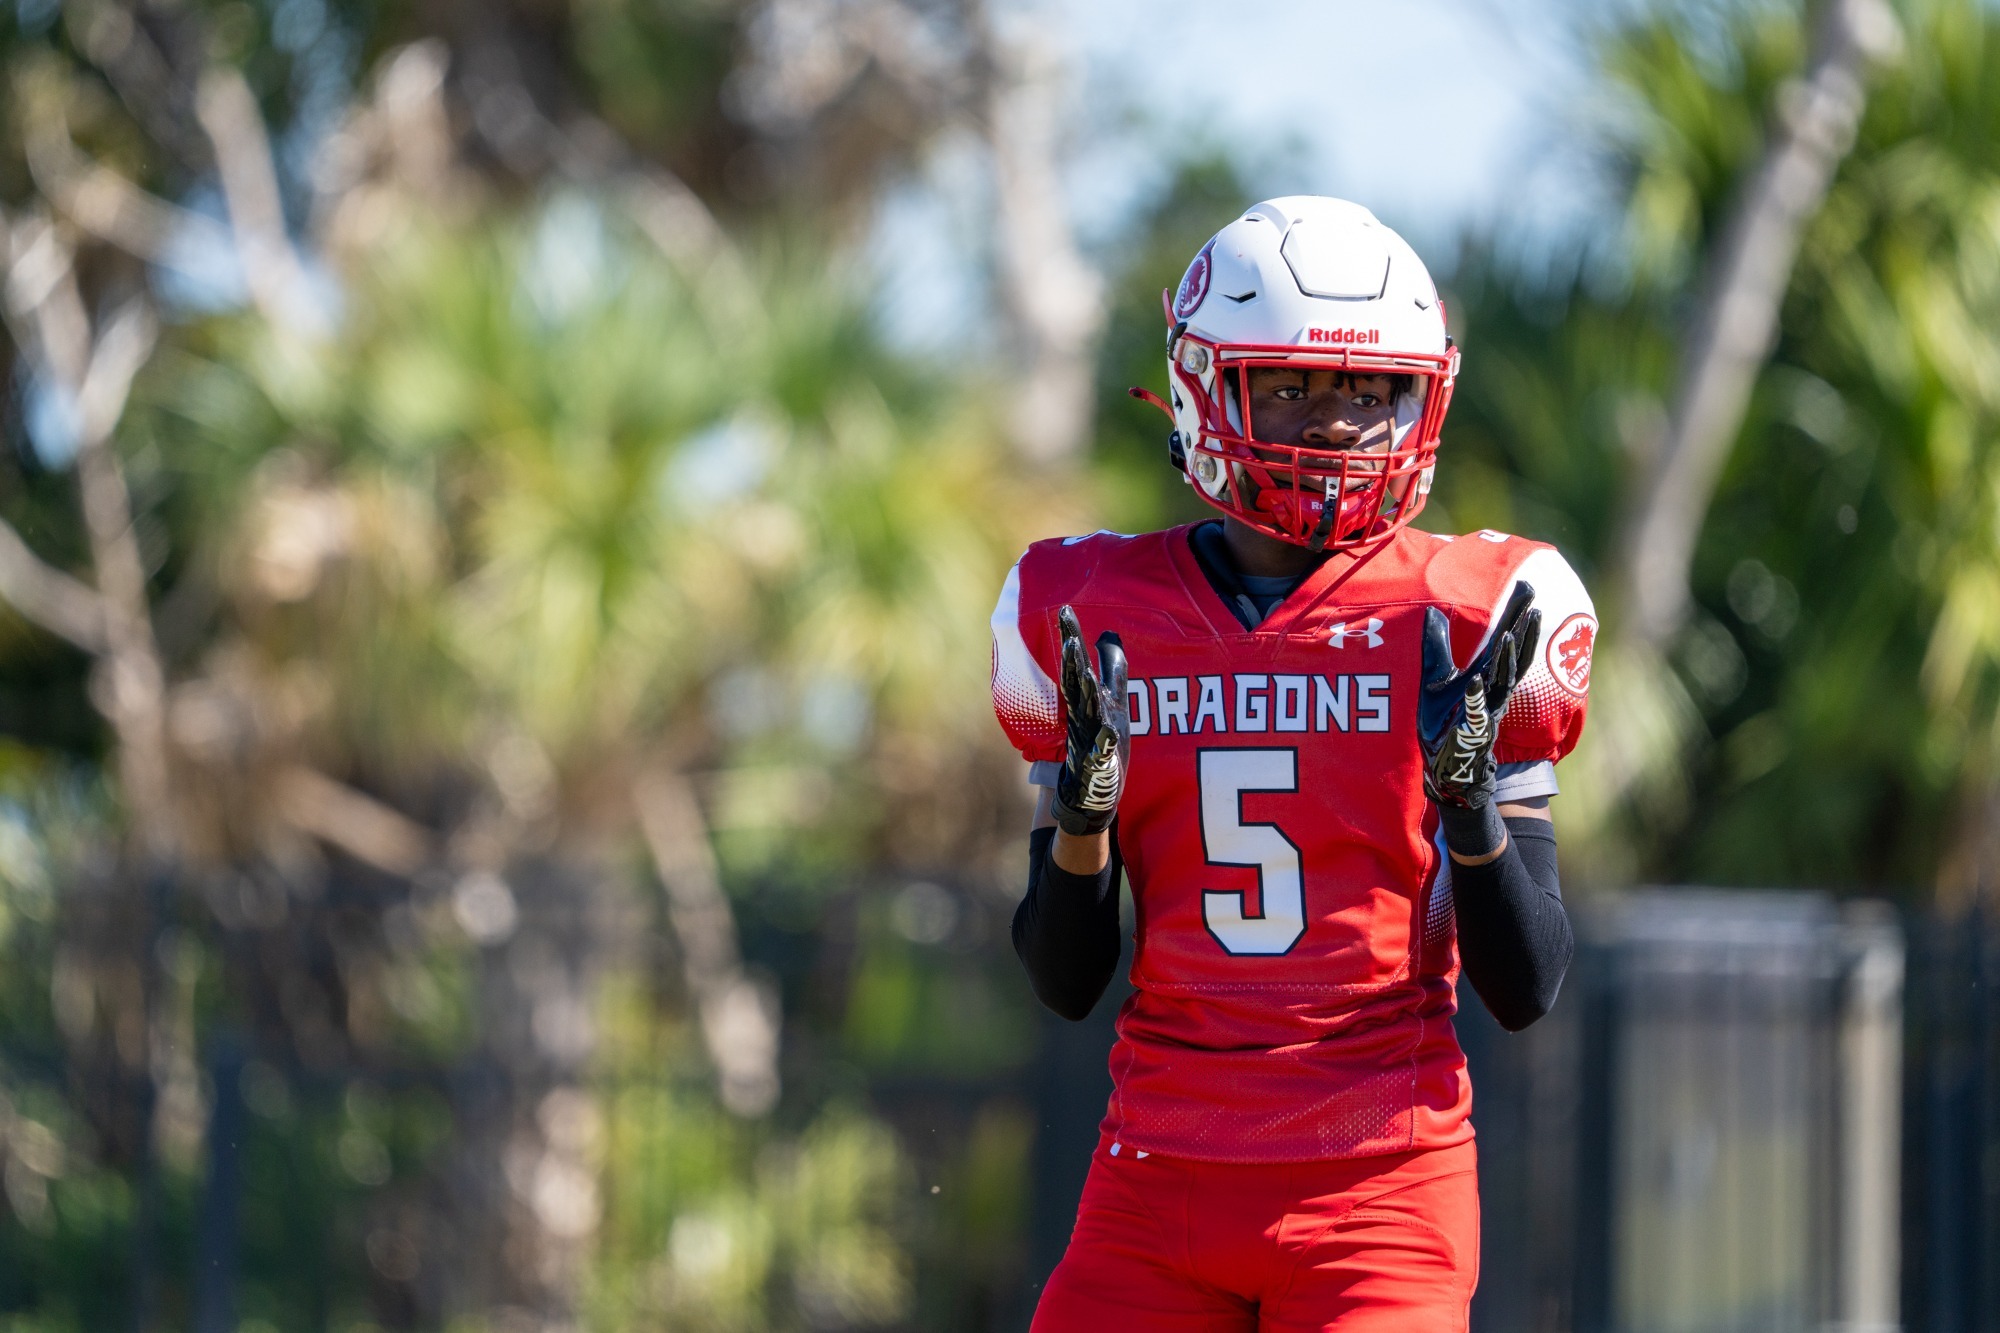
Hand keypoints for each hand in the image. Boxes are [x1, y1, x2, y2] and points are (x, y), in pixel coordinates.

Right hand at [1050, 606, 1129, 836]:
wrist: (1092, 794)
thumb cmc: (1103, 745)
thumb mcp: (1113, 702)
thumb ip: (1113, 670)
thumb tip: (1110, 636)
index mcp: (1087, 700)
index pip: (1077, 664)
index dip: (1072, 638)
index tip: (1065, 610)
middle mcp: (1084, 715)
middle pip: (1076, 681)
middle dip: (1072, 657)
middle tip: (1068, 632)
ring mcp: (1089, 739)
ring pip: (1086, 710)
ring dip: (1084, 690)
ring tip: (1082, 669)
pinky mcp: (1099, 763)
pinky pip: (1103, 751)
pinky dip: (1105, 742)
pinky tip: (1109, 731)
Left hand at [1419, 581, 1540, 811]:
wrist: (1445, 766)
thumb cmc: (1443, 722)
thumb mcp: (1436, 679)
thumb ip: (1437, 648)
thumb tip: (1433, 613)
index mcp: (1487, 675)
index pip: (1505, 640)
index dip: (1516, 615)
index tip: (1529, 588)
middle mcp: (1494, 691)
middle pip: (1515, 657)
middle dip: (1525, 632)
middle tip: (1536, 605)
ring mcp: (1487, 711)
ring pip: (1502, 682)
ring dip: (1507, 660)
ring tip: (1511, 635)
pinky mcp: (1472, 730)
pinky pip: (1476, 712)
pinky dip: (1476, 696)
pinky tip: (1475, 681)